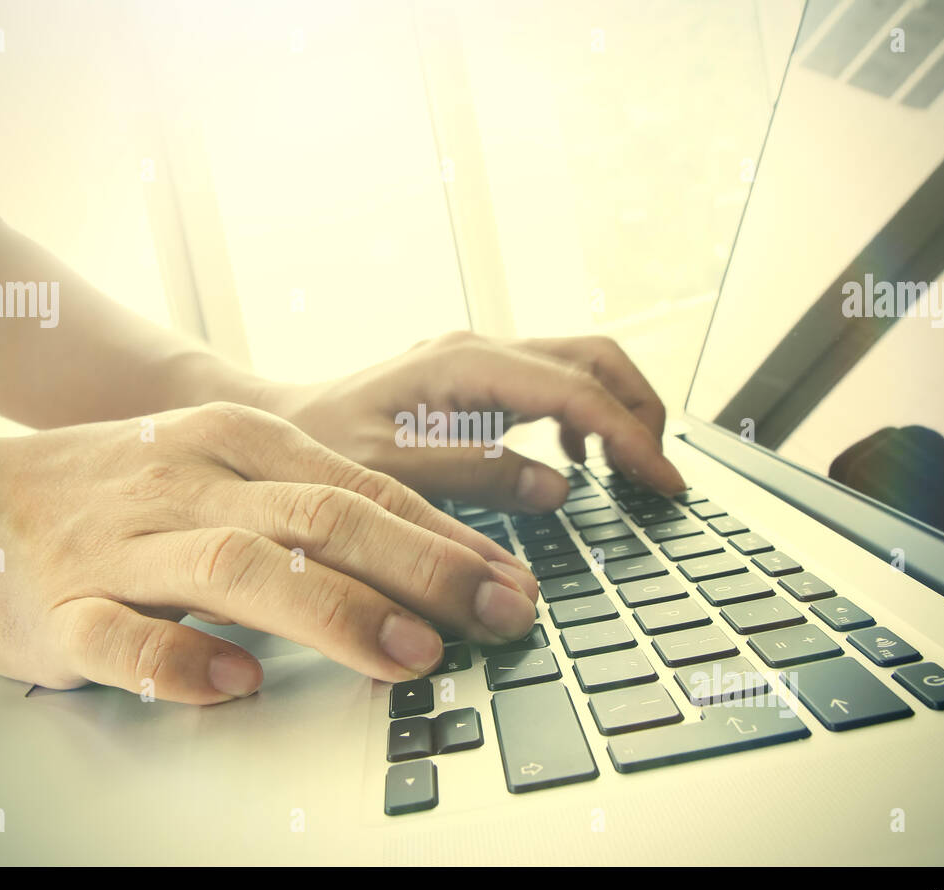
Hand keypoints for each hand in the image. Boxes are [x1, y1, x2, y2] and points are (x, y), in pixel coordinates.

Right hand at [0, 403, 538, 703]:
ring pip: (237, 569)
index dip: (444, 538)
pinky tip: (237, 683)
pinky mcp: (62, 610)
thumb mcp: (227, 466)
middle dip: (420, 569)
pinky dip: (183, 662)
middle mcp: (189, 483)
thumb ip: (317, 505)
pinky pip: (123, 640)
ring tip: (408, 654)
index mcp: (237, 441)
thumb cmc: (127, 488)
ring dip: (333, 613)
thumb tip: (439, 560)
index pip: (361, 488)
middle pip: (319, 518)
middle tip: (495, 616)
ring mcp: (124, 546)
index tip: (508, 581)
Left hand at [269, 331, 685, 512]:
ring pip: (581, 364)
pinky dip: (583, 417)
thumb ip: (472, 473)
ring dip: (619, 409)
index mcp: (464, 365)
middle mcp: (479, 351)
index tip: (663, 481)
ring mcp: (480, 362)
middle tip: (662, 473)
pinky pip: (552, 384)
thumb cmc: (318, 449)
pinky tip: (575, 460)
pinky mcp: (477, 381)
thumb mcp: (387, 471)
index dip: (630, 435)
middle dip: (641, 410)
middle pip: (595, 356)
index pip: (576, 389)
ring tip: (633, 470)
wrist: (280, 428)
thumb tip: (559, 483)